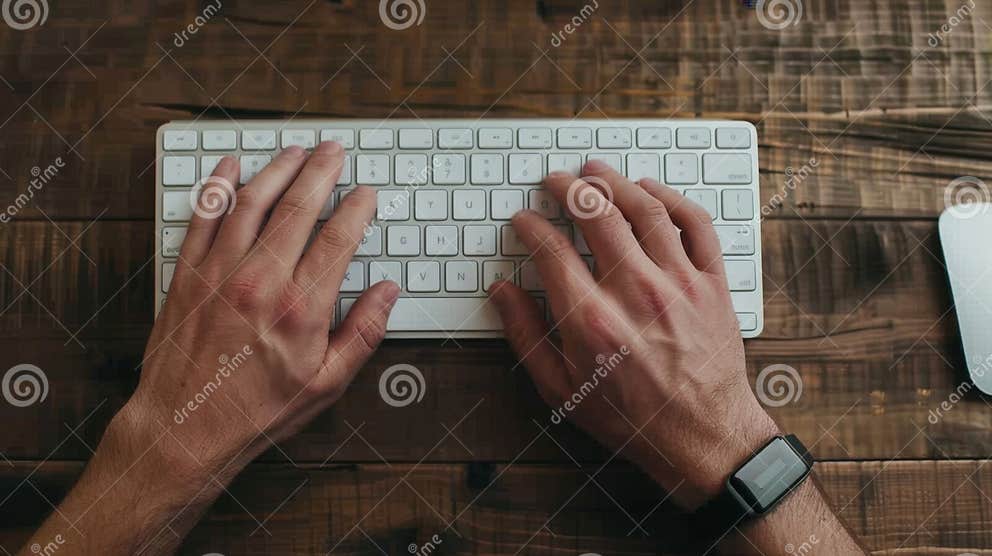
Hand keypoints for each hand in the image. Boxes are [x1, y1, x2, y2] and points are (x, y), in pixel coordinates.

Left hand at [117, 142, 398, 477]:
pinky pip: (204, 216)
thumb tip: (386, 293)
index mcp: (301, 307)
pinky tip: (230, 167)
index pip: (338, 238)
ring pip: (251, 201)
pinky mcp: (188, 275)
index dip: (357, 209)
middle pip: (298, 206)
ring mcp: (220, 272)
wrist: (185, 428)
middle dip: (320, 171)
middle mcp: (260, 280)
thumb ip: (363, 333)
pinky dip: (218, 186)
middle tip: (333, 152)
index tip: (365, 194)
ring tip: (294, 152)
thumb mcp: (326, 383)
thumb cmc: (256, 410)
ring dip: (276, 170)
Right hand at [489, 160, 778, 508]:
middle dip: (568, 188)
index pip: (551, 248)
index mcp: (591, 320)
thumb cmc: (629, 417)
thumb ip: (525, 334)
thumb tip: (502, 291)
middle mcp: (635, 293)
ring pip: (645, 208)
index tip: (523, 220)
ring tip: (596, 172)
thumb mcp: (559, 388)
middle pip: (597, 213)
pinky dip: (672, 198)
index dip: (530, 225)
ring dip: (615, 181)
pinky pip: (696, 224)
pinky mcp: (712, 284)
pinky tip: (651, 191)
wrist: (700, 436)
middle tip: (556, 180)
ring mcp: (678, 283)